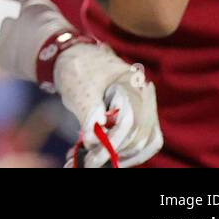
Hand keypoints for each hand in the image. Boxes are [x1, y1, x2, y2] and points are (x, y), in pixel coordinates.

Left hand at [55, 42, 163, 167]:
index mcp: (132, 82)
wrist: (73, 56)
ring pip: (144, 141)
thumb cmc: (76, 69)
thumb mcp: (78, 90)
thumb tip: (95, 142)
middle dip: (115, 151)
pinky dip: (126, 151)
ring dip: (122, 155)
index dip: (113, 140)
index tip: (93, 152)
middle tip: (90, 162)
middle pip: (139, 134)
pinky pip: (141, 140)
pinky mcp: (138, 116)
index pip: (131, 120)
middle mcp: (144, 95)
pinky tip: (108, 157)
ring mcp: (144, 106)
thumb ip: (89, 114)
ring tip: (96, 162)